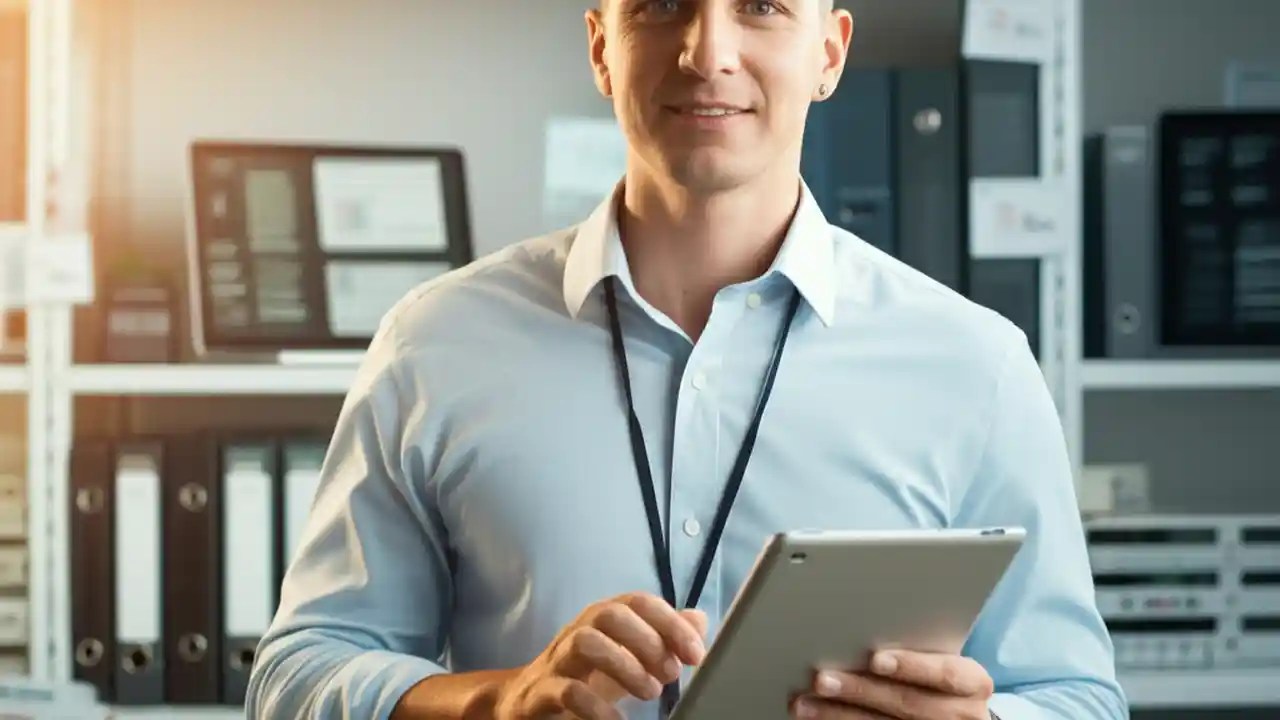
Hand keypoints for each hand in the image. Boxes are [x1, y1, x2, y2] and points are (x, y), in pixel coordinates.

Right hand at [492, 592, 707, 719]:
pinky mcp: (540, 693)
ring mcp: (556, 661)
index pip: (638, 602)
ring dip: (624, 666)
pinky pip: (567, 691)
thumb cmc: (586, 677)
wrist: (526, 704)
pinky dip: (597, 707)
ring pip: (586, 643)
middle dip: (647, 642)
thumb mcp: (628, 656)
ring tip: (649, 693)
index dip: (671, 624)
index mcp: (601, 620)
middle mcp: (577, 632)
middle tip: (670, 675)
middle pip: (610, 614)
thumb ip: (662, 637)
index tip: (696, 655)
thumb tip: (699, 619)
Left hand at [791, 650, 993, 719]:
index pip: (946, 674)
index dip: (912, 666)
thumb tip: (861, 623)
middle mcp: (961, 714)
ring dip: (839, 715)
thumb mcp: (942, 658)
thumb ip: (918, 647)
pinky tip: (818, 719)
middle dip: (861, 690)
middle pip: (908, 705)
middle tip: (823, 679)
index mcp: (972, 683)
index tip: (876, 659)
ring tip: (805, 703)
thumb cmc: (939, 676)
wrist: (959, 715)